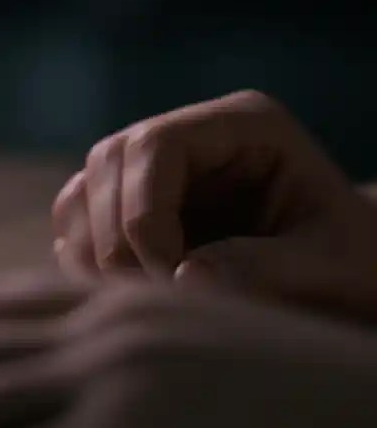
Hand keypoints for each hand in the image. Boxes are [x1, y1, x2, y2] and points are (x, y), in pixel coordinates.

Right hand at [51, 89, 376, 322]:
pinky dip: (84, 261)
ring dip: (92, 251)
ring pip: (83, 192)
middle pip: (108, 162)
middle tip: (148, 299)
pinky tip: (121, 297)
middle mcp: (190, 135)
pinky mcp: (131, 207)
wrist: (351, 286)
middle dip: (114, 236)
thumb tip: (183, 277)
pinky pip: (78, 224)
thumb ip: (264, 268)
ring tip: (134, 302)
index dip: (143, 210)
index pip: (156, 145)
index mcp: (244, 124)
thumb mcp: (331, 269)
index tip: (165, 277)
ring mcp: (153, 170)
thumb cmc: (355, 271)